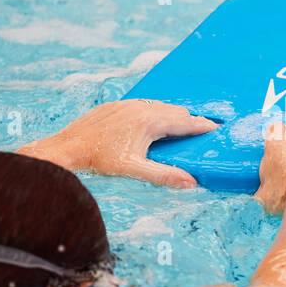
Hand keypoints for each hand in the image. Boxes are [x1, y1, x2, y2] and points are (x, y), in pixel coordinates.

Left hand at [25, 100, 216, 186]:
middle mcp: (142, 107)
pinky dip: (155, 113)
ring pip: (159, 106)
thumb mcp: (134, 169)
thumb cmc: (100, 159)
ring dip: (172, 116)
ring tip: (180, 128)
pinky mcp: (116, 105)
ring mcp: (128, 103)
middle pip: (175, 111)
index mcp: (150, 120)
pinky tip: (152, 124)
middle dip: (190, 121)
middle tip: (201, 131)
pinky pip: (144, 105)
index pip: (185, 121)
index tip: (217, 128)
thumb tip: (191, 182)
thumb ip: (164, 175)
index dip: (203, 126)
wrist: (69, 147)